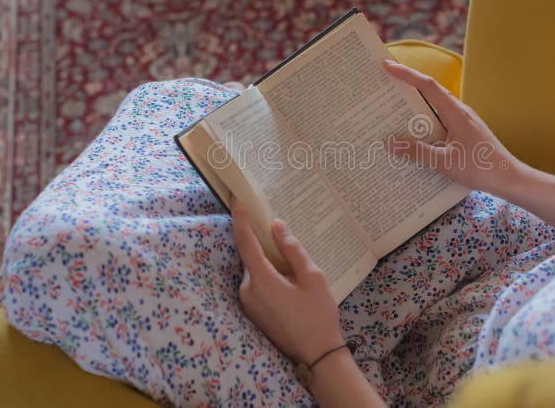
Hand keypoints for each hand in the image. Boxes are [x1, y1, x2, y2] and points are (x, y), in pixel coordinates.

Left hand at [231, 199, 344, 364]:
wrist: (316, 355)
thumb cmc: (318, 315)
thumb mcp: (312, 276)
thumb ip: (292, 249)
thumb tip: (276, 225)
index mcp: (261, 279)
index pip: (244, 241)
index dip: (239, 218)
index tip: (236, 198)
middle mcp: (248, 290)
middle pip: (251, 256)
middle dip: (261, 240)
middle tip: (275, 225)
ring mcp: (248, 303)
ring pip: (255, 270)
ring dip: (268, 260)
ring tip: (290, 256)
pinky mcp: (253, 312)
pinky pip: (257, 284)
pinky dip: (268, 274)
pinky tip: (288, 276)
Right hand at [383, 60, 527, 197]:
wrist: (509, 178)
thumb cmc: (480, 169)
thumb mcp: (444, 162)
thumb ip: (417, 151)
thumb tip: (389, 141)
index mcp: (455, 113)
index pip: (427, 86)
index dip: (407, 74)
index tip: (388, 65)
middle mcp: (460, 111)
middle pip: (430, 92)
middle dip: (408, 84)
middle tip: (386, 82)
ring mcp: (464, 121)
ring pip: (435, 106)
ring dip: (416, 104)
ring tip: (395, 107)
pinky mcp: (466, 131)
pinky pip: (441, 119)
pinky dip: (426, 120)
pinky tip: (417, 134)